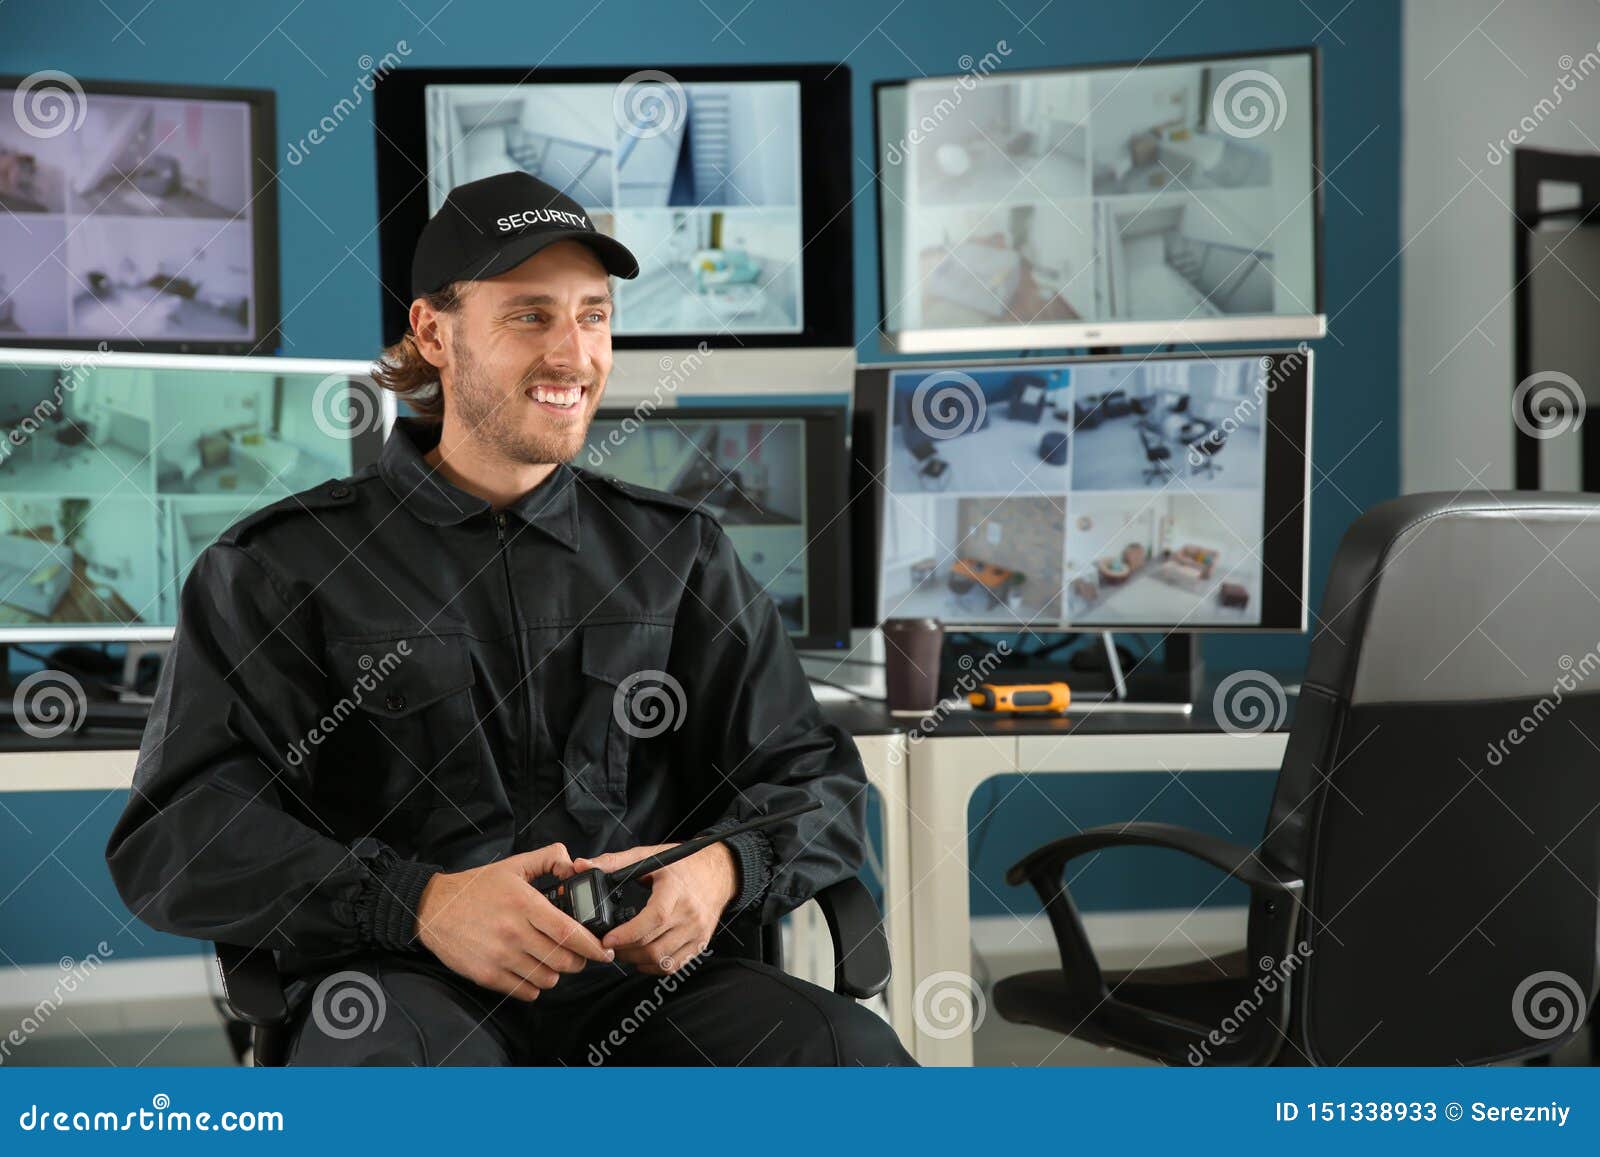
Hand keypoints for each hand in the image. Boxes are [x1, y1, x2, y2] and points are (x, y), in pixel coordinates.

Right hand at [415, 843, 612, 1001]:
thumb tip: (574, 866)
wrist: (432, 908)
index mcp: (524, 904)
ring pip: (546, 979)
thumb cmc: (476, 887)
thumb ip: (548, 858)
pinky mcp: (487, 976)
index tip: (604, 951)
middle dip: (577, 961)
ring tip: (551, 961)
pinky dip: (534, 986)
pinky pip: (524, 991)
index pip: (568, 932)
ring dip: (555, 973)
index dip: (592, 946)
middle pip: (562, 960)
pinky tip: (531, 971)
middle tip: (577, 955)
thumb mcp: (513, 865)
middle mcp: (513, 933)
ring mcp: (500, 957)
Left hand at [572, 841, 736, 974]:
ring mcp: (697, 931)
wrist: (719, 872)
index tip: (607, 939)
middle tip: (607, 944)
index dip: (628, 934)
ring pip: (662, 960)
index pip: (654, 918)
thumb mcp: (649, 855)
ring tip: (623, 950)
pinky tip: (642, 957)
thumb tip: (580, 865)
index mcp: (676, 890)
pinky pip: (674, 966)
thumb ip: (613, 862)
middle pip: (654, 945)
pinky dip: (653, 967)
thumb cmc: (682, 863)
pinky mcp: (700, 943)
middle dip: (624, 950)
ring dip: (636, 960)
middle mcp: (690, 914)